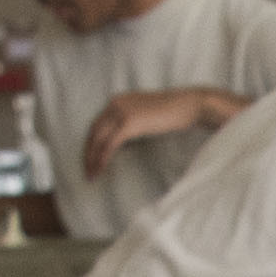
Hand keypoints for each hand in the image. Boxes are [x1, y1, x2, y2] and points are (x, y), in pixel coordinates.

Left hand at [81, 85, 242, 160]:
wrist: (188, 105)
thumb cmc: (173, 113)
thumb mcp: (145, 117)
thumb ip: (131, 126)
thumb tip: (120, 145)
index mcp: (118, 100)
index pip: (97, 124)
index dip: (91, 143)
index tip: (90, 159)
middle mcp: (115, 103)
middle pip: (93, 132)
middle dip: (88, 153)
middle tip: (87, 171)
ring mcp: (121, 112)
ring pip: (98, 139)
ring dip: (93, 159)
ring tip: (92, 175)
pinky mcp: (128, 123)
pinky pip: (110, 145)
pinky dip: (103, 159)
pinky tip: (101, 170)